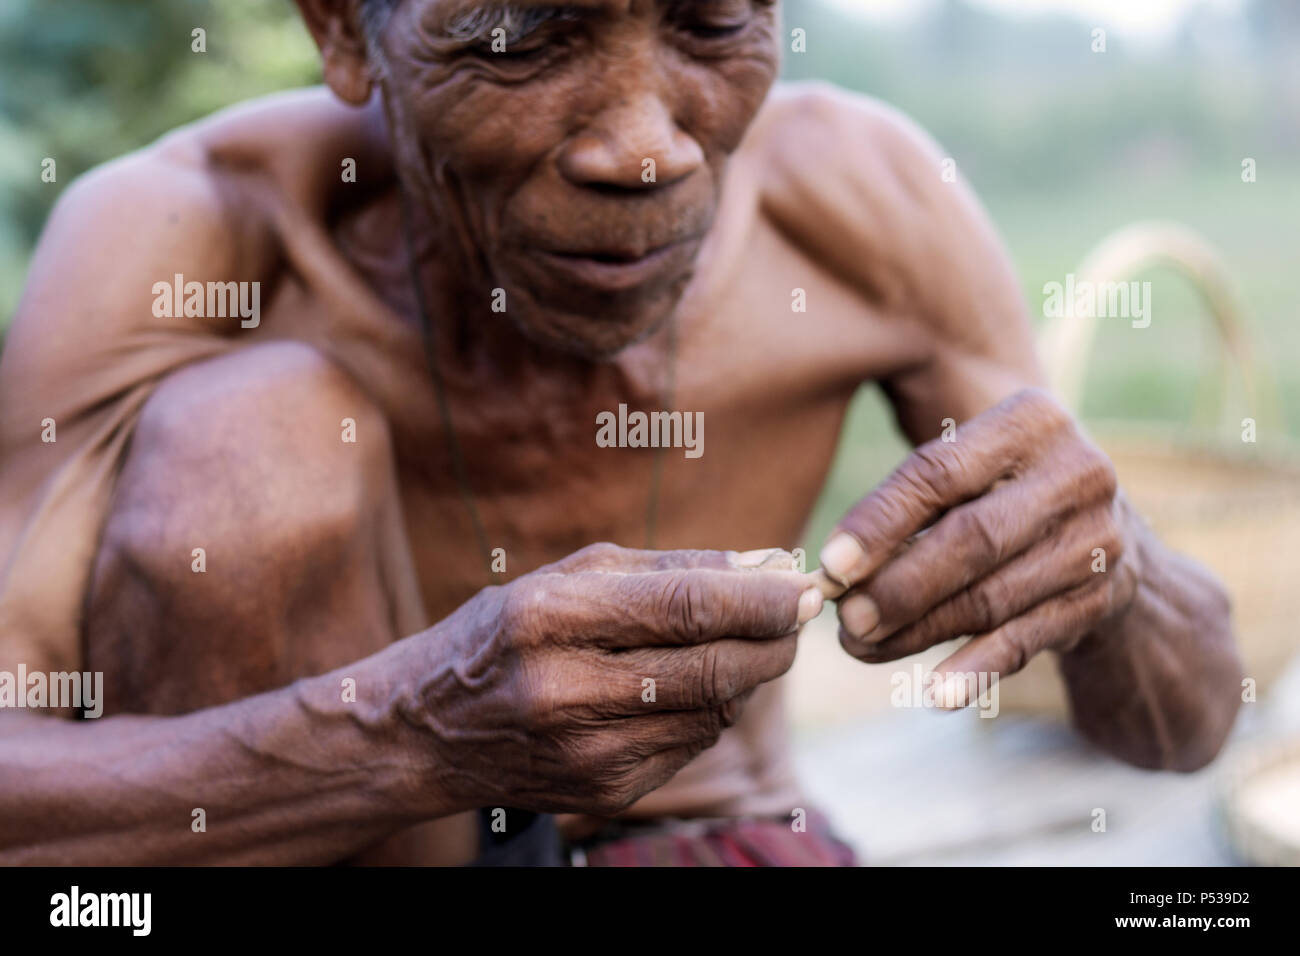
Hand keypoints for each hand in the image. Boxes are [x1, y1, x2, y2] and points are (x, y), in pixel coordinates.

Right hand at [406, 543, 821, 815]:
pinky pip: (692, 743)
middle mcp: (565, 691)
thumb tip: (765, 563)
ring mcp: (586, 752)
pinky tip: (689, 685)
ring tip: (739, 641)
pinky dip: (711, 709)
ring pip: (714, 710)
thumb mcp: (566, 577)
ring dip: (746, 673)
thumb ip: (667, 568)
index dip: (758, 598)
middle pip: (713, 668)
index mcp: (548, 618)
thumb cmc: (502, 633)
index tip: (804, 584)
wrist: (426, 732)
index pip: (683, 607)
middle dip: (774, 639)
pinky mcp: (604, 790)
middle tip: (798, 613)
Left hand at [818, 388, 1138, 705]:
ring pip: (994, 596)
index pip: (941, 473)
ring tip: (863, 648)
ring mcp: (1098, 539)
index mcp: (1030, 422)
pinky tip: (935, 695)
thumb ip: (905, 509)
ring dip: (920, 630)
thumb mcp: (966, 475)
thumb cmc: (998, 495)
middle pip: (972, 538)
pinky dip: (976, 669)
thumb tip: (834, 574)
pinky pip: (1028, 640)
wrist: (1104, 536)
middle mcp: (1078, 473)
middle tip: (846, 620)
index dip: (880, 523)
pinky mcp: (1102, 598)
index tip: (830, 566)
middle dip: (900, 586)